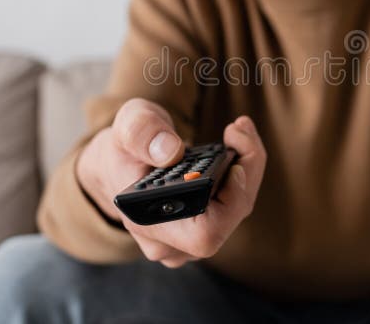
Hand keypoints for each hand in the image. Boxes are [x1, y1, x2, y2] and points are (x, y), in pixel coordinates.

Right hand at [76, 98, 266, 266]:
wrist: (120, 164)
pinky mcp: (205, 226)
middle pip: (229, 219)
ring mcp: (189, 240)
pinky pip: (236, 204)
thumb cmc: (122, 148)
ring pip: (237, 210)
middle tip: (239, 131)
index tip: (235, 164)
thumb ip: (141, 134)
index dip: (230, 203)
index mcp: (147, 223)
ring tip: (239, 130)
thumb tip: (169, 152)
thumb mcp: (126, 127)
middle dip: (246, 172)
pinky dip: (244, 171)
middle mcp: (171, 242)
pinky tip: (239, 141)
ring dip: (248, 167)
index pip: (205, 232)